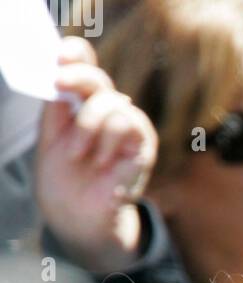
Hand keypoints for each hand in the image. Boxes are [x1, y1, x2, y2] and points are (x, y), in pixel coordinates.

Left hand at [33, 37, 157, 274]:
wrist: (78, 219)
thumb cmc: (63, 181)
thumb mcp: (50, 136)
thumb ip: (56, 105)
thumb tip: (60, 73)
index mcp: (81, 104)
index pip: (85, 65)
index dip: (76, 54)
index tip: (59, 58)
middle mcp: (106, 113)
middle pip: (99, 77)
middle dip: (78, 77)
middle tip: (59, 85)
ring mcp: (127, 130)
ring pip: (114, 100)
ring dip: (89, 124)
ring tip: (78, 153)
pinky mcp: (143, 148)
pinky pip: (132, 123)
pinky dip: (110, 137)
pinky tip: (101, 159)